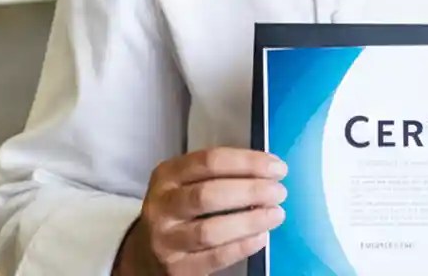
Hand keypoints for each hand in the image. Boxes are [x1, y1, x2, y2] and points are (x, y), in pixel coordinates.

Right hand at [115, 148, 287, 275]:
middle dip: (251, 191)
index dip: (248, 162)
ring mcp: (165, 239)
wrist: (147, 252)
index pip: (209, 161)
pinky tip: (261, 237)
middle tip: (279, 192)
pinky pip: (213, 258)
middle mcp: (161, 206)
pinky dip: (241, 247)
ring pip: (210, 230)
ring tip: (276, 214)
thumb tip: (269, 170)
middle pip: (208, 194)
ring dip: (250, 220)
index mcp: (167, 175)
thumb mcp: (187, 182)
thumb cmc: (180, 209)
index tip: (277, 168)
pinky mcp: (176, 268)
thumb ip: (221, 174)